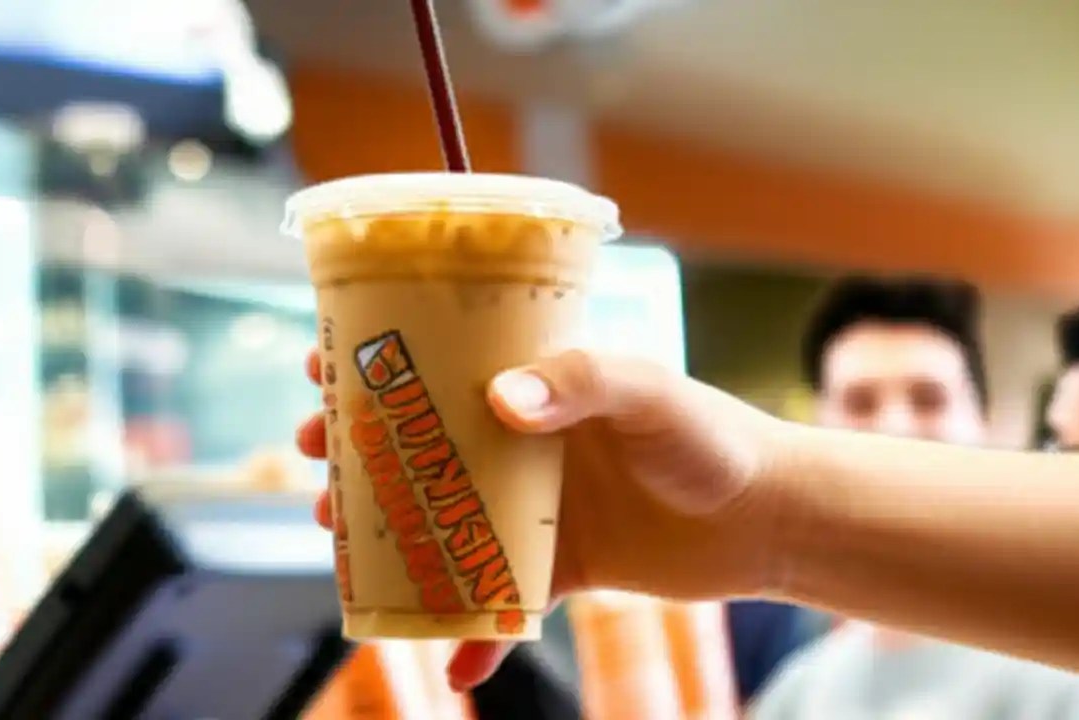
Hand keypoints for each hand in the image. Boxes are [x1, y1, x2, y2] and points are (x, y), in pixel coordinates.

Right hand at [296, 348, 791, 688]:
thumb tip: (501, 402)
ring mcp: (536, 507)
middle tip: (310, 451)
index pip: (443, 360)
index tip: (321, 360)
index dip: (379, 357)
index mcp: (538, 387)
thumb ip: (582, 382)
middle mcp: (525, 444)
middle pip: (419, 442)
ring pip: (440, 520)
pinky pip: (498, 600)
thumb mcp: (650, 394)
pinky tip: (450, 658)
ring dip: (385, 531)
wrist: (768, 518)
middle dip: (356, 446)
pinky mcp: (559, 567)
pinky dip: (473, 633)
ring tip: (334, 534)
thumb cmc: (713, 439)